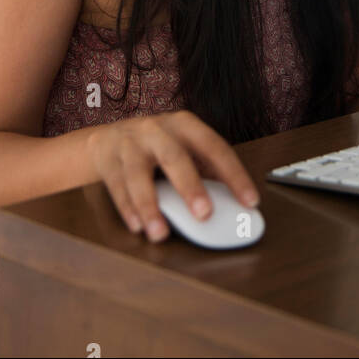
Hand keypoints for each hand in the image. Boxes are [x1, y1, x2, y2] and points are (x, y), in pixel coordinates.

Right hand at [92, 110, 260, 241]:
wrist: (109, 139)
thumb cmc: (157, 148)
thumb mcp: (184, 149)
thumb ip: (207, 172)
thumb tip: (235, 206)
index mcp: (185, 125)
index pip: (214, 147)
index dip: (234, 174)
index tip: (250, 201)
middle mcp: (157, 130)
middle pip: (174, 157)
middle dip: (190, 186)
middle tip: (204, 214)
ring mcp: (130, 145)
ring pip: (138, 175)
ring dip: (151, 206)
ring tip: (161, 233)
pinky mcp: (109, 161)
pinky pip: (118, 187)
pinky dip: (128, 209)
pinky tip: (137, 226)